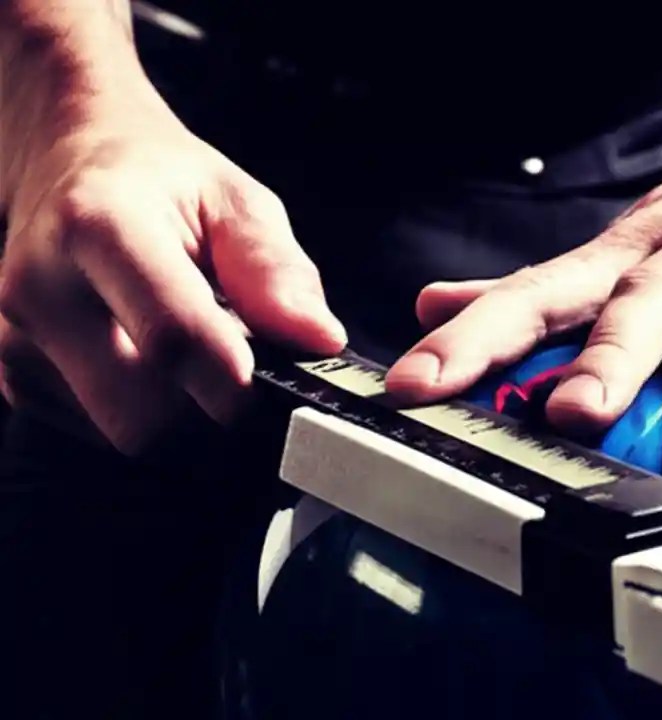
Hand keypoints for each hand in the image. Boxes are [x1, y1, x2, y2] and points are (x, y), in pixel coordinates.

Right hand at [0, 86, 345, 453]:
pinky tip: (145, 362)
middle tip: (239, 374)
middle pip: (142, 413)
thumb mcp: (234, 199)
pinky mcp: (13, 376)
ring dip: (174, 414)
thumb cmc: (157, 179)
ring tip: (186, 354)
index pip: (172, 336)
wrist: (66, 160)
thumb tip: (319, 338)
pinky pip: (94, 435)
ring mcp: (14, 337)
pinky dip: (136, 411)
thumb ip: (276, 268)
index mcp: (99, 225)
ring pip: (119, 434)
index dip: (233, 383)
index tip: (274, 391)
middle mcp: (41, 284)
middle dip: (206, 411)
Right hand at [386, 126, 661, 456]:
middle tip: (568, 415)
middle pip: (647, 302)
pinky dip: (480, 297)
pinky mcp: (609, 251)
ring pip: (559, 286)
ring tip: (424, 376)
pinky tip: (423, 318)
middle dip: (607, 358)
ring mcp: (647, 245)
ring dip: (491, 330)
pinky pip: (537, 275)